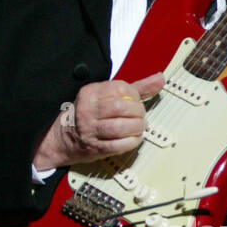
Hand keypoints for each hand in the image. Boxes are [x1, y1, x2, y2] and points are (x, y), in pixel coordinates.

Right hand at [33, 72, 165, 168]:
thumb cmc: (92, 114)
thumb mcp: (109, 96)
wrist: (65, 138)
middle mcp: (87, 110)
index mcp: (90, 92)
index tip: (136, 102)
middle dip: (138, 113)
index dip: (134, 96)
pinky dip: (131, 142)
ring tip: (139, 128)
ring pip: (120, 127)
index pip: (120, 88)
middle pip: (121, 108)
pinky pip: (118, 145)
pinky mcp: (94, 147)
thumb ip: (137, 88)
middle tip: (141, 117)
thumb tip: (160, 79)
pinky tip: (133, 139)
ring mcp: (89, 130)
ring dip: (136, 128)